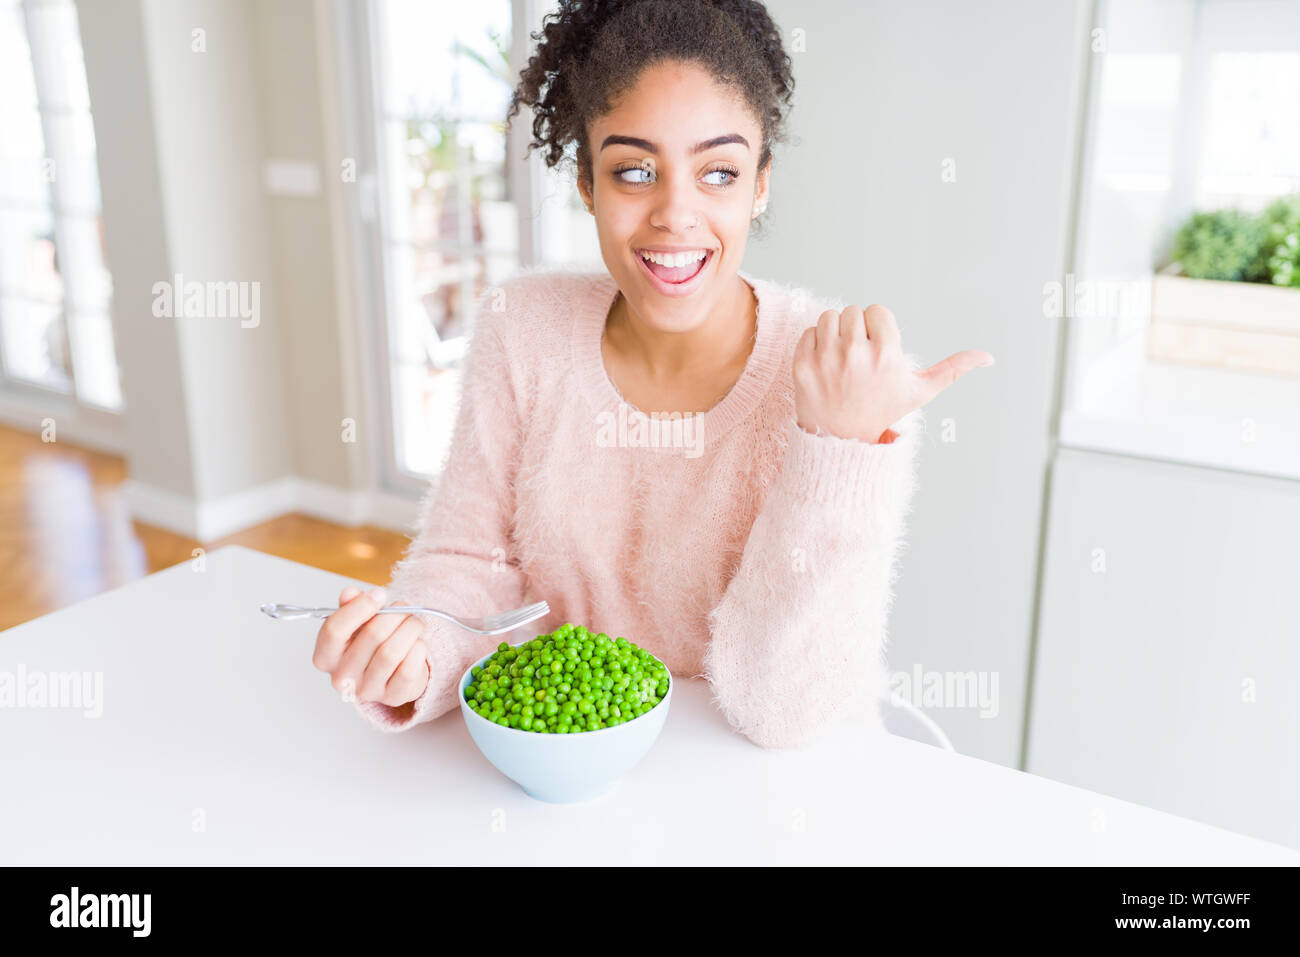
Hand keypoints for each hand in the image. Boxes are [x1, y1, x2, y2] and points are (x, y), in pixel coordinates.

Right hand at [312, 585, 430, 706]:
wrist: (393, 670)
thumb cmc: (371, 644)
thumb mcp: (356, 622)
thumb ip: (350, 606)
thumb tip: (349, 593)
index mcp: (326, 657)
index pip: (334, 630)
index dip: (359, 607)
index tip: (379, 594)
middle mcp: (342, 678)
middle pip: (371, 636)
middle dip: (393, 615)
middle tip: (403, 608)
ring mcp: (367, 690)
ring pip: (391, 652)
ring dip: (409, 629)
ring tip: (413, 622)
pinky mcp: (392, 697)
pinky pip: (408, 668)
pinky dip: (417, 649)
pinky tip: (417, 643)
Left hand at [793, 304, 993, 442]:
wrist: (841, 442)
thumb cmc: (883, 412)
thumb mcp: (919, 392)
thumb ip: (952, 370)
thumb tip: (989, 357)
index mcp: (886, 355)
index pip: (877, 310)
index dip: (878, 327)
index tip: (878, 347)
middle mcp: (855, 354)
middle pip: (853, 311)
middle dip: (857, 329)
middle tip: (859, 356)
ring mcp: (826, 360)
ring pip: (829, 317)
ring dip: (834, 332)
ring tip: (842, 358)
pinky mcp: (802, 366)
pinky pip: (807, 332)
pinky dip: (814, 344)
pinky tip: (825, 365)